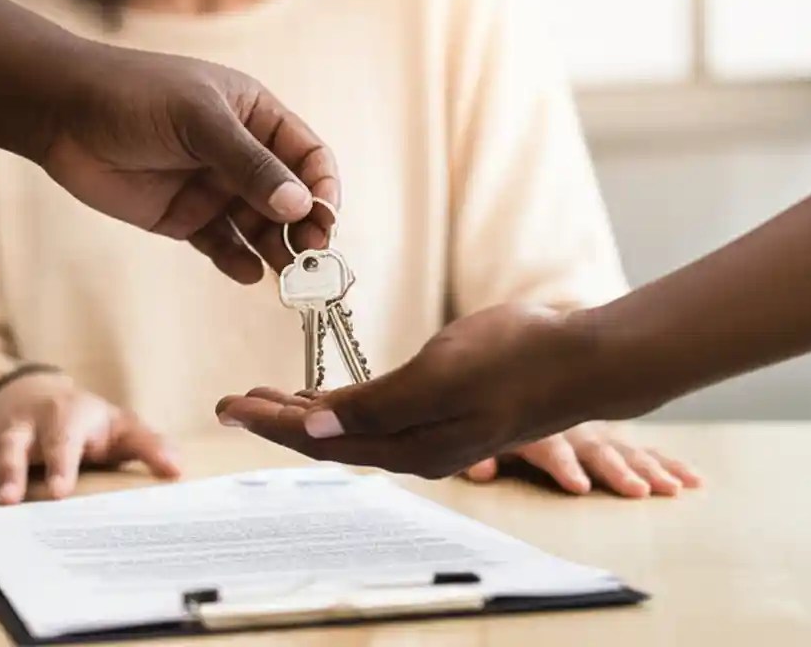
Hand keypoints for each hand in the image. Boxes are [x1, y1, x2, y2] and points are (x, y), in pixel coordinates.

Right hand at [0, 382, 178, 506]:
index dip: (62, 464)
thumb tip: (177, 470)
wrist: (45, 393)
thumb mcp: (121, 427)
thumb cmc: (89, 419)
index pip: (66, 442)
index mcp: (67, 419)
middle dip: (9, 472)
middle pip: (15, 447)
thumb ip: (148, 446)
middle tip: (7, 500)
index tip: (58, 491)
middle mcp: (27, 425)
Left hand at [45, 44, 339, 282]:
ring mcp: (213, 188)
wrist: (60, 113)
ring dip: (276, 251)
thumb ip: (249, 165)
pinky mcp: (183, 218)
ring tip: (286, 278)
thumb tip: (300, 206)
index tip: (325, 219)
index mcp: (255, 116)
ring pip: (259, 227)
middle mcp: (241, 154)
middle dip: (304, 229)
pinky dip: (237, 262)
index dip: (322, 188)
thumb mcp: (199, 121)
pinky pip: (221, 246)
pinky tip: (247, 274)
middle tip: (312, 260)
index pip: (308, 157)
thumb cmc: (133, 96)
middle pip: (290, 199)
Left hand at [215, 304, 655, 478]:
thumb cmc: (515, 359)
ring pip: (350, 429)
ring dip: (307, 413)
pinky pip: (377, 417)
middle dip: (278, 421)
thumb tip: (313, 425)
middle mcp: (414, 450)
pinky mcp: (445, 413)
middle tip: (235, 400)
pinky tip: (330, 393)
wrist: (582, 359)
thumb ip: (374, 404)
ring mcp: (431, 434)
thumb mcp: (439, 375)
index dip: (271, 424)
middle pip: (328, 440)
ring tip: (268, 396)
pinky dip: (344, 405)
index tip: (229, 404)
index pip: (320, 441)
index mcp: (408, 446)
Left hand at [462, 422, 701, 497]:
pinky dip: (667, 463)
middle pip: (596, 449)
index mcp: (538, 425)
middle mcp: (572, 426)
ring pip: (626, 449)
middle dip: (615, 470)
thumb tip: (480, 471)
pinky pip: (644, 450)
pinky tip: (692, 480)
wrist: (520, 364)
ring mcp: (596, 430)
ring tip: (671, 489)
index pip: (549, 446)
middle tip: (637, 491)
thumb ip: (480, 451)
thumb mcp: (483, 428)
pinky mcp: (613, 436)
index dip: (562, 465)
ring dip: (649, 469)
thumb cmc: (496, 406)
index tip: (578, 486)